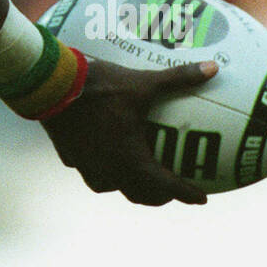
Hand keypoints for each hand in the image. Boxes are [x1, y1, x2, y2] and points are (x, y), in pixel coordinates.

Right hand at [40, 55, 218, 205]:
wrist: (52, 87)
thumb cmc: (100, 87)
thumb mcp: (143, 82)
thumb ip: (179, 78)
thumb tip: (214, 68)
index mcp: (132, 160)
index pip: (167, 186)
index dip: (187, 194)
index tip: (202, 199)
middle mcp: (111, 171)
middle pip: (139, 195)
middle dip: (158, 195)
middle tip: (170, 189)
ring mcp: (87, 166)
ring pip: (112, 186)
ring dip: (127, 184)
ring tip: (135, 174)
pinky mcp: (69, 157)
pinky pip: (89, 169)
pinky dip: (100, 167)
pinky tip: (101, 154)